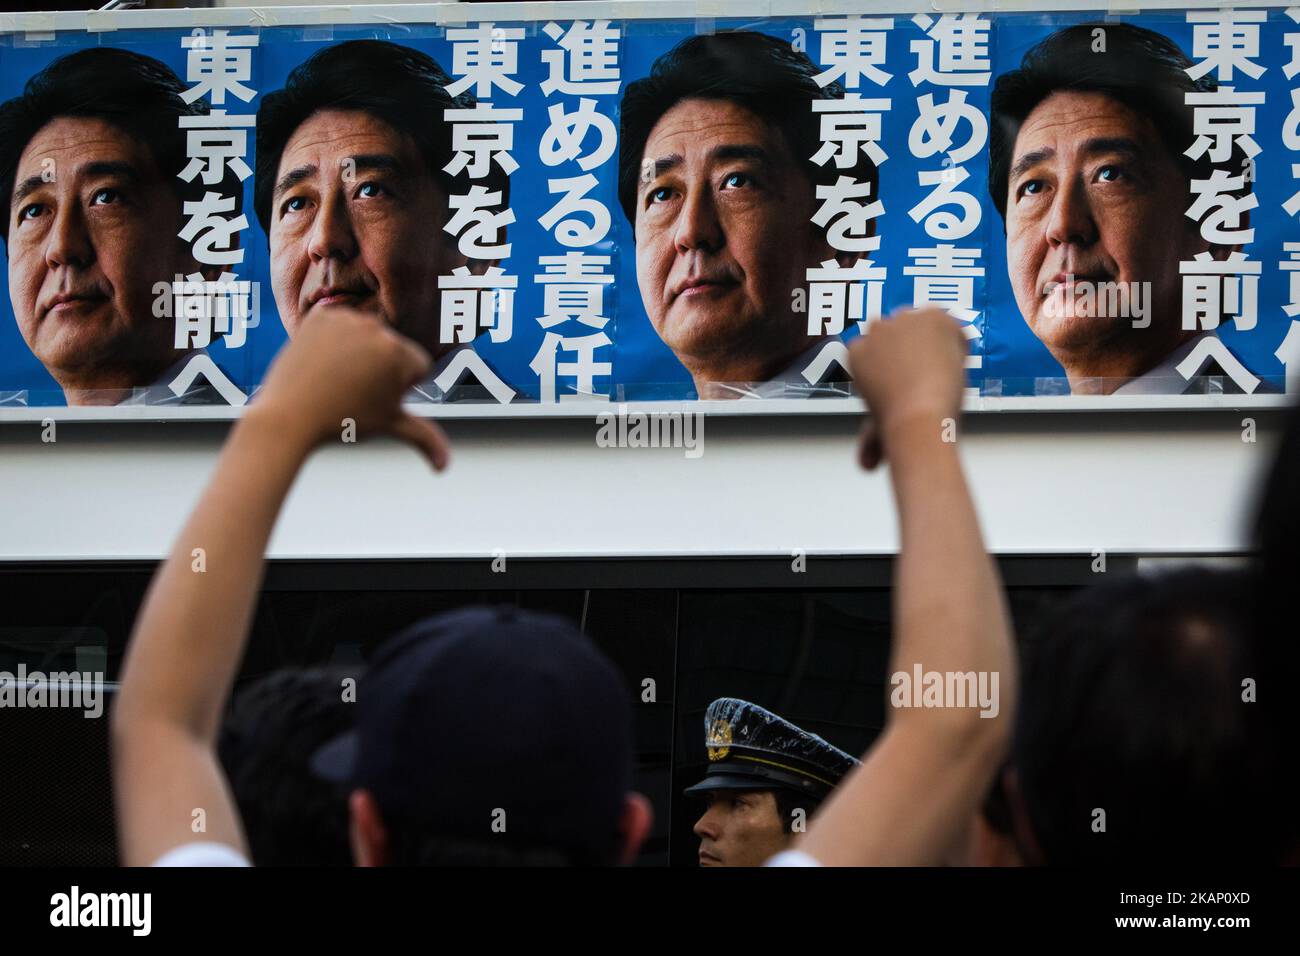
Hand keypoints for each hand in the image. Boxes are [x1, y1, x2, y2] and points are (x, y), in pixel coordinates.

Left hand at [250, 306, 449, 468]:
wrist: (288, 417)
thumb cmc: (341, 423)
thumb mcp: (390, 426)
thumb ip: (426, 439)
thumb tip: (444, 466)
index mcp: (400, 355)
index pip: (419, 365)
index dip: (402, 387)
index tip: (375, 398)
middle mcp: (377, 330)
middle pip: (393, 348)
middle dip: (381, 368)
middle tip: (354, 391)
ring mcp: (348, 320)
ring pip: (367, 336)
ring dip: (359, 353)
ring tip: (338, 378)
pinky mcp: (322, 316)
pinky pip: (340, 326)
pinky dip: (334, 341)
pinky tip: (324, 362)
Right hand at [848, 307, 967, 469]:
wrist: (918, 416)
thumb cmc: (895, 426)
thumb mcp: (875, 433)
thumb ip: (870, 440)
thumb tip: (866, 465)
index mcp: (856, 351)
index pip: (881, 345)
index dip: (899, 363)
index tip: (909, 381)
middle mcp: (876, 329)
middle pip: (902, 329)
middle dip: (916, 348)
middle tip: (930, 376)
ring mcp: (904, 319)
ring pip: (927, 324)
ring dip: (937, 343)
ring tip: (943, 373)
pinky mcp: (931, 316)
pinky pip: (954, 326)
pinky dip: (959, 344)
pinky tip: (954, 366)